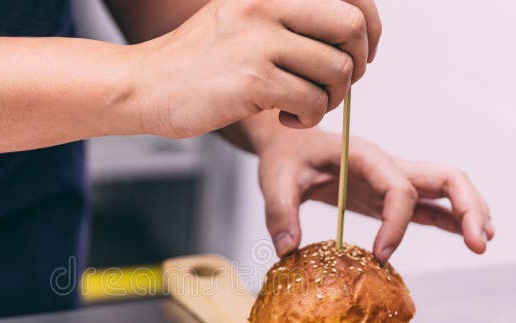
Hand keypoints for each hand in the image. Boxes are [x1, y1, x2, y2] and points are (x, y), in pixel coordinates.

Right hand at [133, 0, 380, 137]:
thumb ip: (290, 16)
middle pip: (351, 28)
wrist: (145, 85)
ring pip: (335, 70)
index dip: (370, 27)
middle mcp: (266, 3)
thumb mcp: (243, 17)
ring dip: (330, 99)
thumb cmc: (198, 60)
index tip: (361, 54)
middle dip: (356, 65)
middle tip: (335, 86)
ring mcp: (258, 41)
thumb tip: (351, 34)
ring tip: (303, 106)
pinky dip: (308, 117)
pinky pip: (311, 101)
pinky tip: (286, 117)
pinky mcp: (251, 81)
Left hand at [256, 127, 493, 261]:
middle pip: (446, 178)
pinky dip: (451, 221)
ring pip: (446, 189)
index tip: (381, 254)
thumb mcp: (274, 180)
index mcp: (365, 157)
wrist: (286, 143)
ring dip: (469, 213)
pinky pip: (429, 206)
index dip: (396, 223)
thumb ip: (280, 212)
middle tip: (478, 243)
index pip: (399, 188)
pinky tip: (467, 240)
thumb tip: (288, 250)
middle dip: (467, 208)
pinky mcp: (389, 196)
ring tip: (482, 244)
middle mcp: (388, 166)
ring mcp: (393, 180)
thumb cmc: (284, 156)